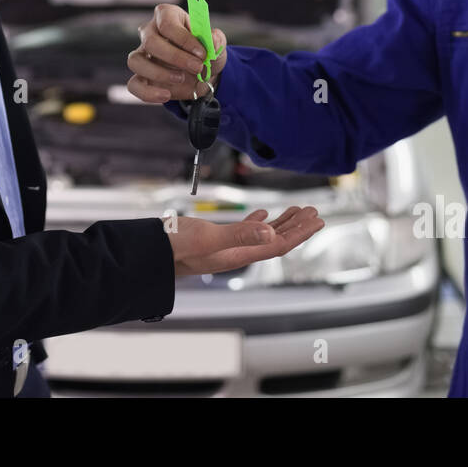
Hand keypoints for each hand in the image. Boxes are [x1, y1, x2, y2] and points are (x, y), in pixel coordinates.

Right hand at [127, 3, 227, 101]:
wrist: (204, 75)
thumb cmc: (206, 52)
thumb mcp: (217, 44)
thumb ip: (216, 40)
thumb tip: (212, 41)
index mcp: (168, 16)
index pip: (167, 23)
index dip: (184, 39)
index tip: (202, 53)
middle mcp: (150, 32)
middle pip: (150, 41)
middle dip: (175, 57)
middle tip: (197, 67)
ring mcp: (143, 55)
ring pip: (135, 61)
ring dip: (159, 73)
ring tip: (181, 78)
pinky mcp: (141, 76)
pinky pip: (134, 85)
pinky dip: (149, 93)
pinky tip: (166, 95)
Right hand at [167, 207, 322, 276]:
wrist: (150, 253)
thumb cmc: (175, 247)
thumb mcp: (208, 237)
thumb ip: (239, 235)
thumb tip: (269, 231)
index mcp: (239, 254)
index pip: (278, 244)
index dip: (300, 233)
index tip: (317, 220)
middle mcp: (237, 253)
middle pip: (275, 240)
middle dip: (297, 226)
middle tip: (314, 213)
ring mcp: (227, 247)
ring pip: (262, 235)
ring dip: (281, 223)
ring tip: (297, 211)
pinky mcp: (215, 240)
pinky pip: (244, 231)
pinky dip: (257, 222)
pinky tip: (261, 215)